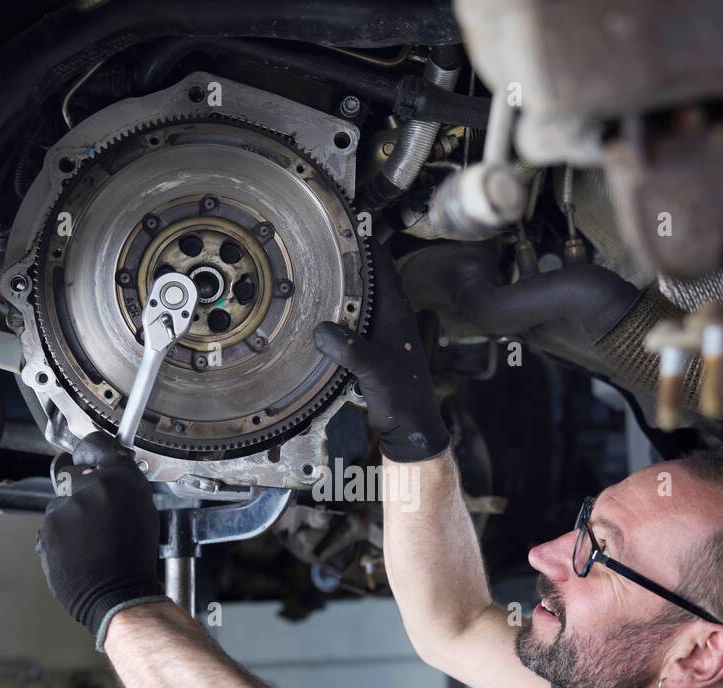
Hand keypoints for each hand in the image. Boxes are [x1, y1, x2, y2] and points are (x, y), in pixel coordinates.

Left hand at [36, 434, 165, 649]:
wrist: (116, 594)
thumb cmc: (134, 559)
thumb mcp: (143, 511)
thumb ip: (123, 484)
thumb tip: (107, 471)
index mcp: (121, 480)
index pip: (96, 445)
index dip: (91, 450)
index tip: (89, 455)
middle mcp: (90, 488)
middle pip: (74, 474)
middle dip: (81, 489)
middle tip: (95, 513)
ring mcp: (66, 508)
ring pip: (61, 502)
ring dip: (71, 516)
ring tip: (89, 540)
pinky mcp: (47, 529)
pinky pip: (52, 524)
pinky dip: (61, 535)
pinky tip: (78, 550)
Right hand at [313, 241, 448, 462]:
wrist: (410, 429)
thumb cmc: (403, 401)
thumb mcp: (375, 373)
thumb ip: (352, 351)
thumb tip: (323, 330)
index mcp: (396, 314)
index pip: (382, 265)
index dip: (364, 243)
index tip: (341, 224)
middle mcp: (390, 317)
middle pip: (368, 277)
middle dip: (346, 259)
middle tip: (316, 244)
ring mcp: (381, 332)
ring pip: (359, 298)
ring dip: (340, 285)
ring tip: (312, 271)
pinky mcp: (371, 348)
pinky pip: (351, 320)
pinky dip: (336, 311)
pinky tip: (318, 313)